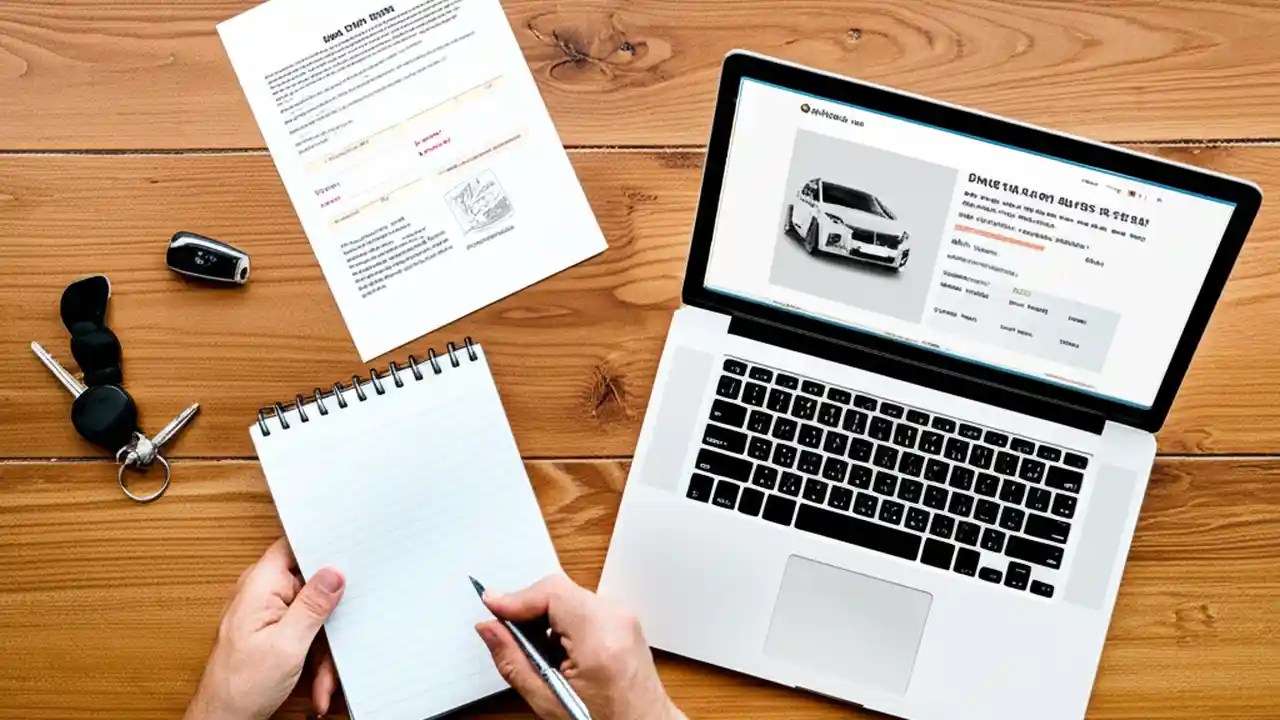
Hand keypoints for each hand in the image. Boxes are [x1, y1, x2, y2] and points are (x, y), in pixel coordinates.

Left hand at [186, 538, 345, 719]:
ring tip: (322, 681)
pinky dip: (313, 659)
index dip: (321, 550)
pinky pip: (305, 634)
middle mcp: (261, 594)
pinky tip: (315, 684)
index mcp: (259, 585)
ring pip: (313, 618)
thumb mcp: (287, 645)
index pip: (293, 547)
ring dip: (322, 651)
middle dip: (327, 625)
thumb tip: (334, 573)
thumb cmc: (240, 687)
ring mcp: (267, 613)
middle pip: (311, 590)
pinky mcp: (273, 631)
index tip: (348, 563)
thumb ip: (312, 605)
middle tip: (334, 650)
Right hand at [476, 574, 682, 719]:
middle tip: (507, 635)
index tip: (491, 606)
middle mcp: (616, 618)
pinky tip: (556, 650)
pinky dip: (561, 621)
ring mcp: (622, 615)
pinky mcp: (621, 618)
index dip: (516, 598)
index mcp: (600, 638)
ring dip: (544, 617)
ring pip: (568, 596)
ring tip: (537, 652)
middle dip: (527, 609)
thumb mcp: (548, 700)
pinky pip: (581, 605)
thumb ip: (513, 661)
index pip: (551, 593)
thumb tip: (488, 629)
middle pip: (558, 591)